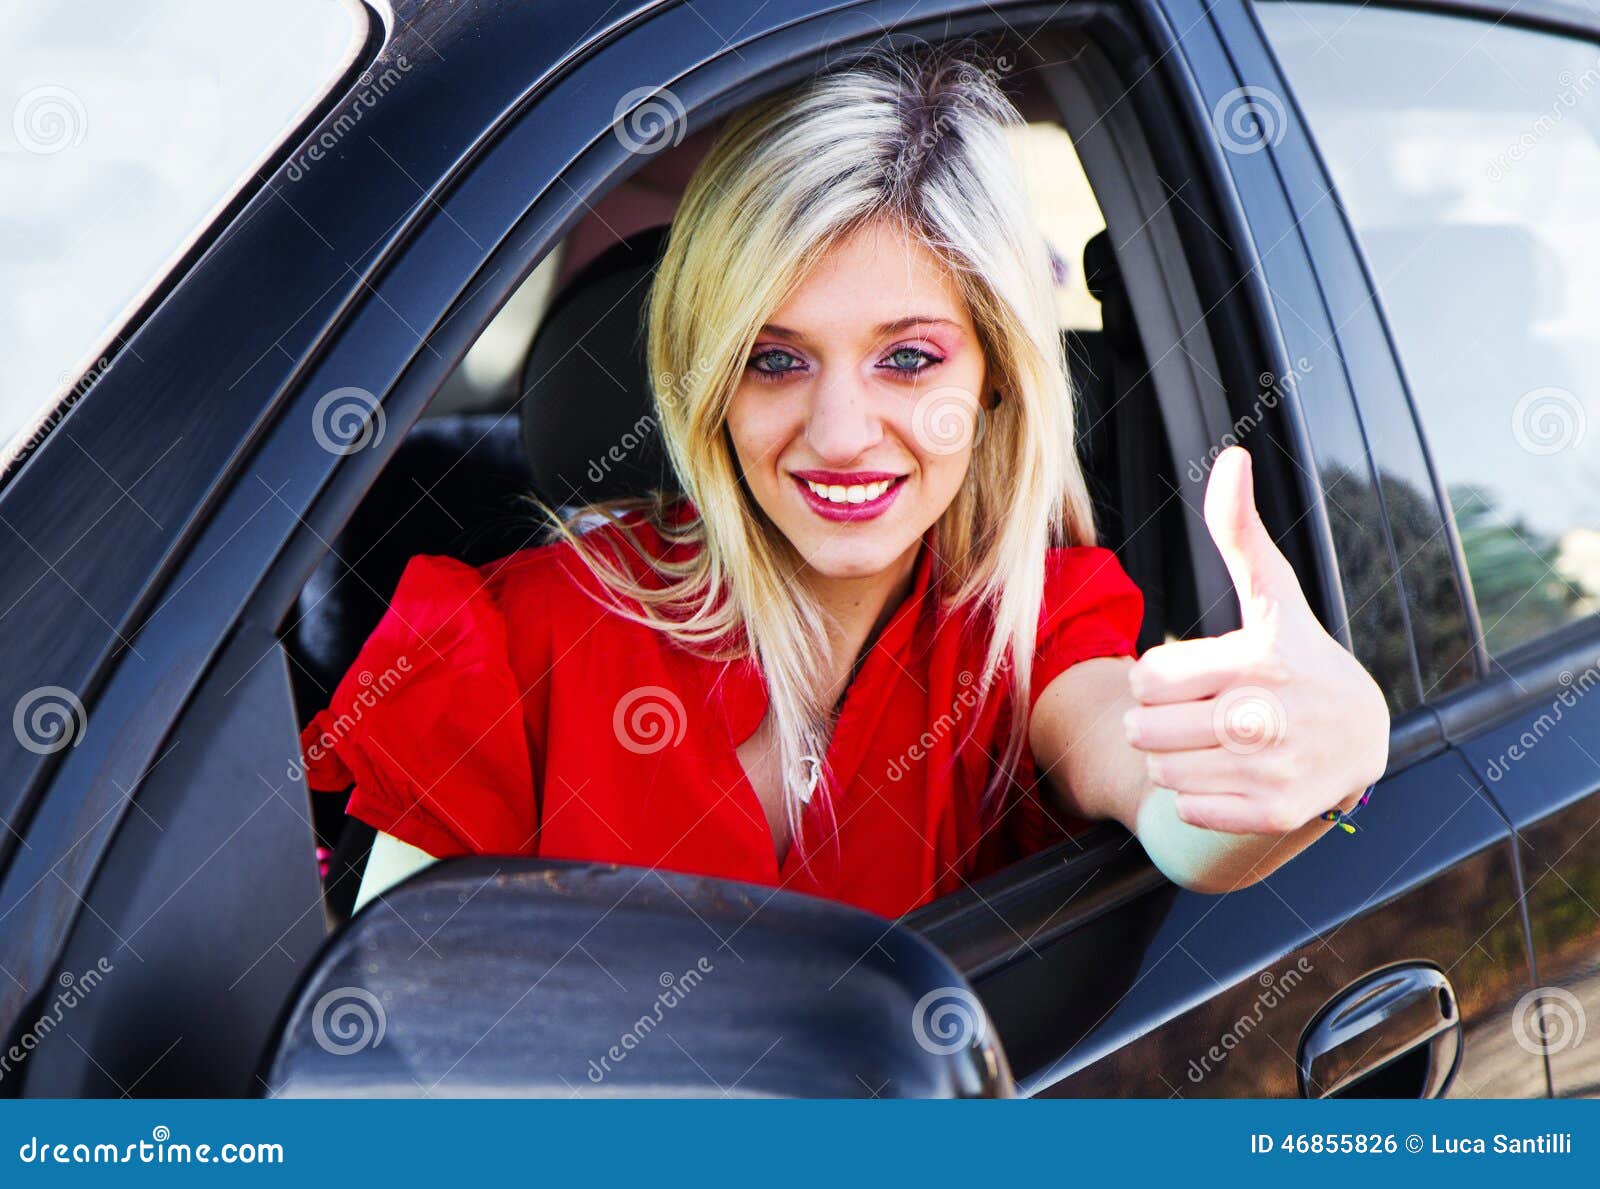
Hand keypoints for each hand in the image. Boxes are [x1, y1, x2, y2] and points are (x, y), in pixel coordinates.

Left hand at [1121, 447, 1388, 833]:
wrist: (1362, 735)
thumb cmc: (1297, 655)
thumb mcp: (1272, 594)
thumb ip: (1239, 531)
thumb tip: (1232, 455)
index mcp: (1258, 662)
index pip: (1147, 679)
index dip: (1157, 677)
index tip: (1190, 675)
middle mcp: (1268, 719)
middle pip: (1146, 730)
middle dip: (1157, 721)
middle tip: (1195, 712)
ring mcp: (1274, 770)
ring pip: (1162, 772)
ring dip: (1172, 759)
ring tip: (1208, 741)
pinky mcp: (1276, 812)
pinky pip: (1189, 810)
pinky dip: (1195, 796)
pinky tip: (1227, 773)